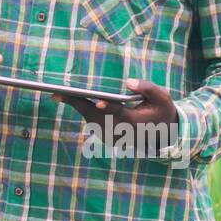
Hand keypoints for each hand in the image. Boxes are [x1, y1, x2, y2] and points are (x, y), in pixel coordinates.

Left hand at [52, 78, 179, 157]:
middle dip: (77, 104)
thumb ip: (148, 88)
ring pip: (91, 119)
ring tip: (59, 94)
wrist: (162, 135)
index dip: (110, 108)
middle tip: (58, 94)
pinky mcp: (107, 137)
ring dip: (77, 106)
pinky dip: (83, 110)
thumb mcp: (163, 98)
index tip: (100, 102)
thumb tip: (128, 82)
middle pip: (96, 116)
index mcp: (134, 122)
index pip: (120, 114)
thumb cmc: (161, 111)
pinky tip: (70, 99)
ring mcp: (113, 137)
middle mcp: (121, 131)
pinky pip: (92, 121)